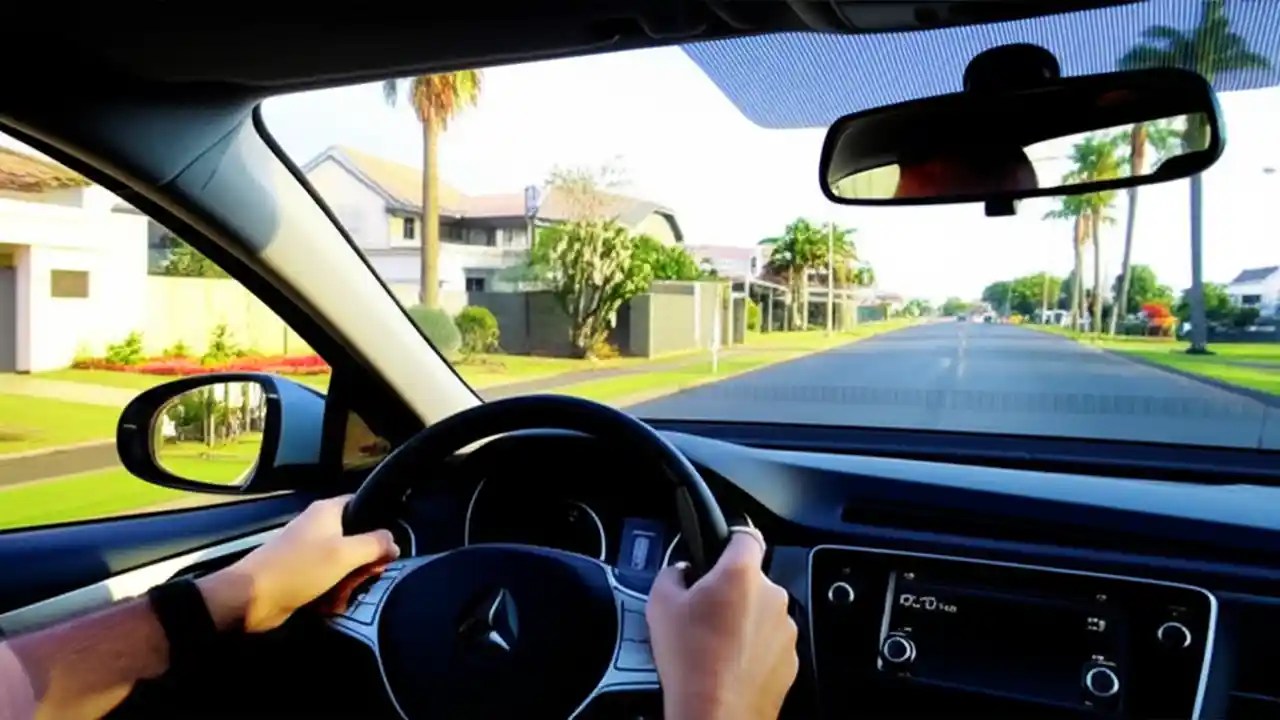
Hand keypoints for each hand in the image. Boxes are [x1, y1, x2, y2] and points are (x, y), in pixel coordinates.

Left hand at [197, 495, 399, 632]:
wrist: (251, 598)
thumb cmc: (300, 568)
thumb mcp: (345, 554)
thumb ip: (375, 544)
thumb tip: (395, 542)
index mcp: (328, 511)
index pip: (363, 505)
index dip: (380, 523)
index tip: (388, 547)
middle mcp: (320, 527)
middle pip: (358, 540)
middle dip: (364, 563)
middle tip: (366, 577)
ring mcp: (310, 552)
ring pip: (346, 564)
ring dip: (349, 583)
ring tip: (342, 595)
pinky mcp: (303, 575)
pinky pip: (330, 580)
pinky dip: (333, 593)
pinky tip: (330, 605)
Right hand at [646, 529, 798, 719]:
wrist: (716, 715)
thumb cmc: (691, 663)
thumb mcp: (659, 605)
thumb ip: (671, 573)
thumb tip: (679, 572)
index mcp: (741, 574)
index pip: (745, 535)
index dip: (729, 540)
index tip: (720, 550)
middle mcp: (772, 596)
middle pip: (751, 579)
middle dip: (731, 590)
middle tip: (705, 611)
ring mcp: (785, 628)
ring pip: (762, 611)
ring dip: (744, 621)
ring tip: (715, 644)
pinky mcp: (792, 658)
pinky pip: (770, 641)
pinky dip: (754, 648)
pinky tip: (730, 663)